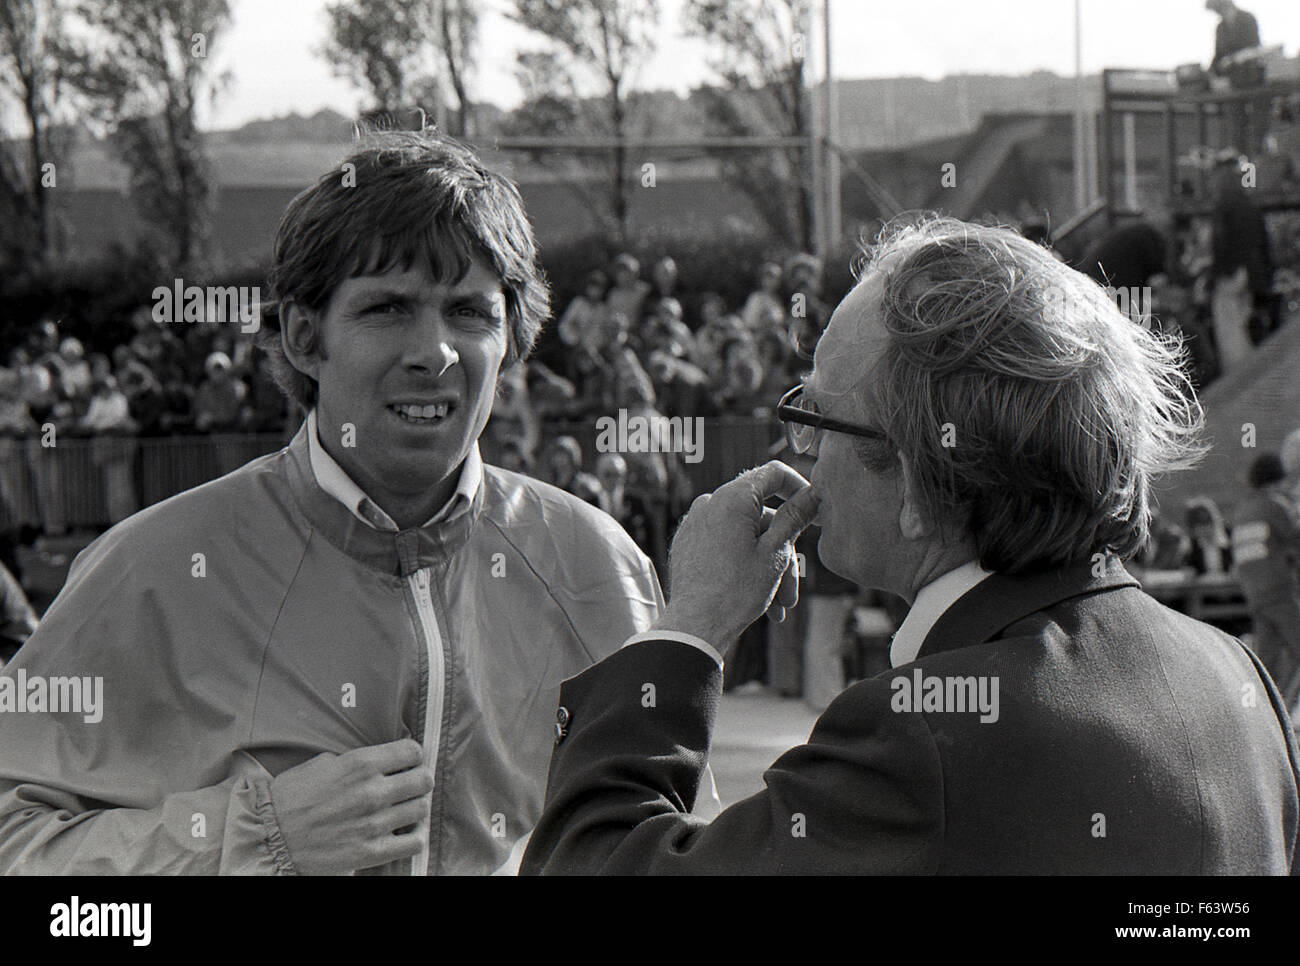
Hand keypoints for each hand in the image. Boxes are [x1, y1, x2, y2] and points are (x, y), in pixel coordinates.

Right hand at [269, 738, 433, 874]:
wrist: (269, 836)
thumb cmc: (292, 797)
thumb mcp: (323, 763)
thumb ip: (357, 761)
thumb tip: (382, 760)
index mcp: (360, 764)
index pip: (412, 751)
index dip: (414, 755)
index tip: (409, 761)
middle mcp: (371, 792)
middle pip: (424, 780)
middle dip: (420, 779)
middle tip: (410, 785)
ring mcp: (373, 824)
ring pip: (421, 809)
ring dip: (416, 807)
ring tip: (404, 809)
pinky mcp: (371, 852)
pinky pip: (414, 843)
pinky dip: (415, 837)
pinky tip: (405, 832)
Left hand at [654, 461, 820, 650]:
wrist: (694, 627)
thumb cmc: (736, 592)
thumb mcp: (776, 553)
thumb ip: (795, 517)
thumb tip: (815, 493)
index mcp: (732, 497)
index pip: (774, 473)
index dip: (800, 488)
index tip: (815, 512)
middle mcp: (710, 503)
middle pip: (761, 516)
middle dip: (784, 552)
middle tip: (793, 592)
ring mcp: (696, 522)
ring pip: (746, 535)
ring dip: (767, 567)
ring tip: (779, 607)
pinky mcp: (688, 543)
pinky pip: (725, 544)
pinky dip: (744, 565)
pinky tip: (759, 599)